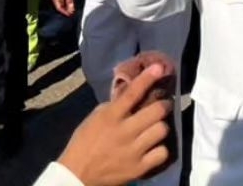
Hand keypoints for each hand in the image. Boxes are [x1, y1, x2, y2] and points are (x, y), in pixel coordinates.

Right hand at [52, 0, 76, 16]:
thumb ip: (69, 0)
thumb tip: (71, 8)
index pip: (59, 7)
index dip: (64, 12)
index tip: (69, 14)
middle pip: (60, 6)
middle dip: (66, 9)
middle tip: (72, 12)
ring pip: (62, 3)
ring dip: (67, 6)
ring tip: (72, 8)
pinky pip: (63, 0)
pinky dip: (66, 2)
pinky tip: (70, 3)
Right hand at [57, 58, 172, 185]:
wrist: (79, 174)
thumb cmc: (85, 142)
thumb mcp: (95, 118)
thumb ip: (114, 106)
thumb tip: (131, 93)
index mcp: (111, 116)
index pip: (132, 93)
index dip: (147, 79)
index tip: (159, 67)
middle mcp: (125, 132)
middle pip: (156, 111)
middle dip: (163, 105)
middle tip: (163, 105)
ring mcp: (134, 151)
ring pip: (161, 130)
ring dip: (160, 126)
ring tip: (156, 127)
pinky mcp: (139, 168)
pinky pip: (161, 153)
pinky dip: (159, 148)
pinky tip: (153, 147)